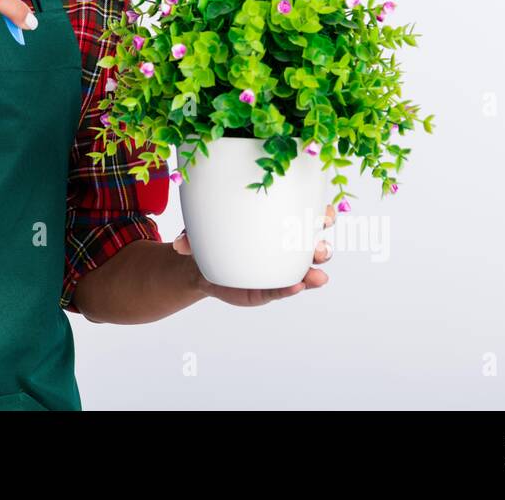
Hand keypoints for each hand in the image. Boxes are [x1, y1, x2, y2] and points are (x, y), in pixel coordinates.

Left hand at [173, 203, 334, 305]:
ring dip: (314, 272)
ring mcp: (279, 270)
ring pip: (305, 271)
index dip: (322, 214)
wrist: (201, 268)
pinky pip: (283, 289)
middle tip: (319, 248)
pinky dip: (291, 288)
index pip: (308, 217)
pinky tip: (297, 287)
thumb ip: (192, 234)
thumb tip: (179, 243)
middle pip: (314, 246)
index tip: (325, 214)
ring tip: (317, 275)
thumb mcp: (200, 231)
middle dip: (322, 246)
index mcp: (277, 225)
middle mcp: (284, 247)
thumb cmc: (209, 239)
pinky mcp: (268, 290)